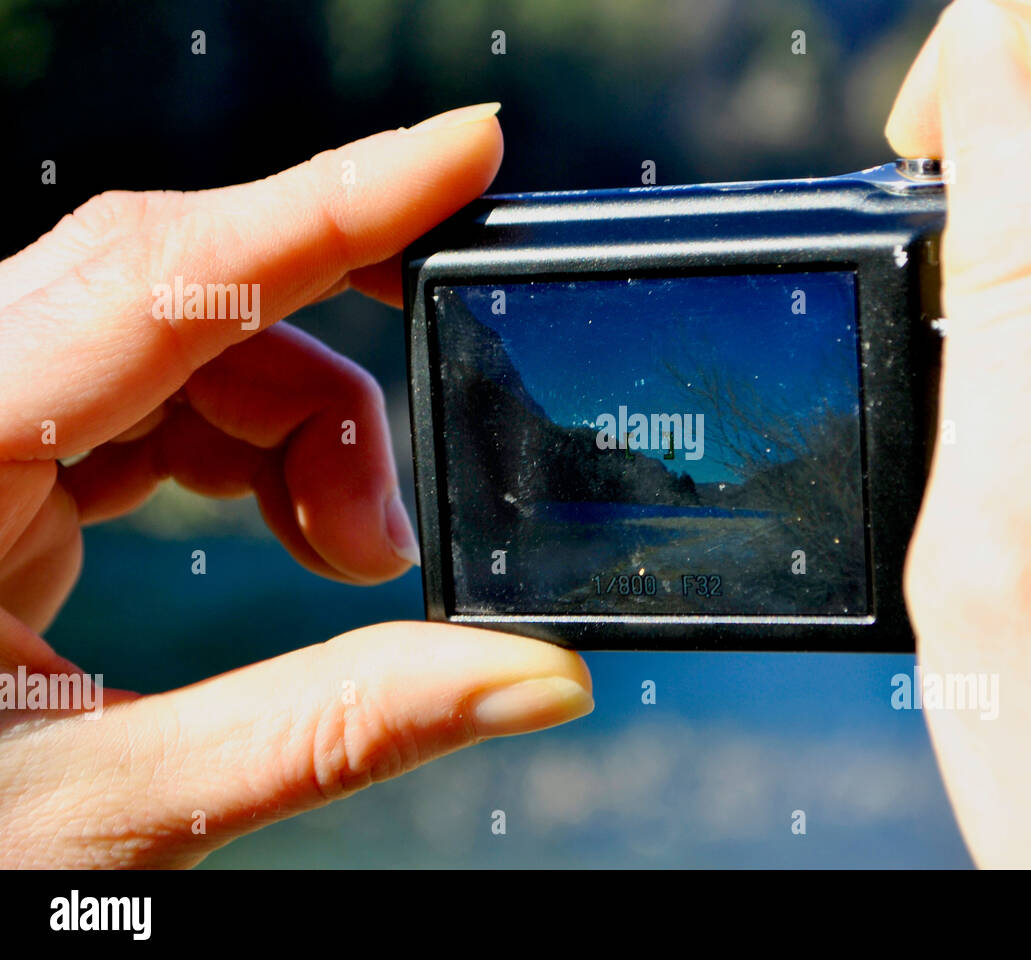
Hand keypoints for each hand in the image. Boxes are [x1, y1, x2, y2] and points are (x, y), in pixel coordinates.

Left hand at [0, 103, 592, 867]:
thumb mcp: (110, 809)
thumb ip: (329, 729)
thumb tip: (532, 674)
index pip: (162, 277)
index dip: (333, 201)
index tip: (469, 146)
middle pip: (185, 296)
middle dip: (336, 379)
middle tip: (407, 515)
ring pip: (185, 343)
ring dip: (304, 434)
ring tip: (355, 560)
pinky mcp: (6, 460)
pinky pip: (159, 397)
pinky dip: (257, 450)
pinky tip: (300, 531)